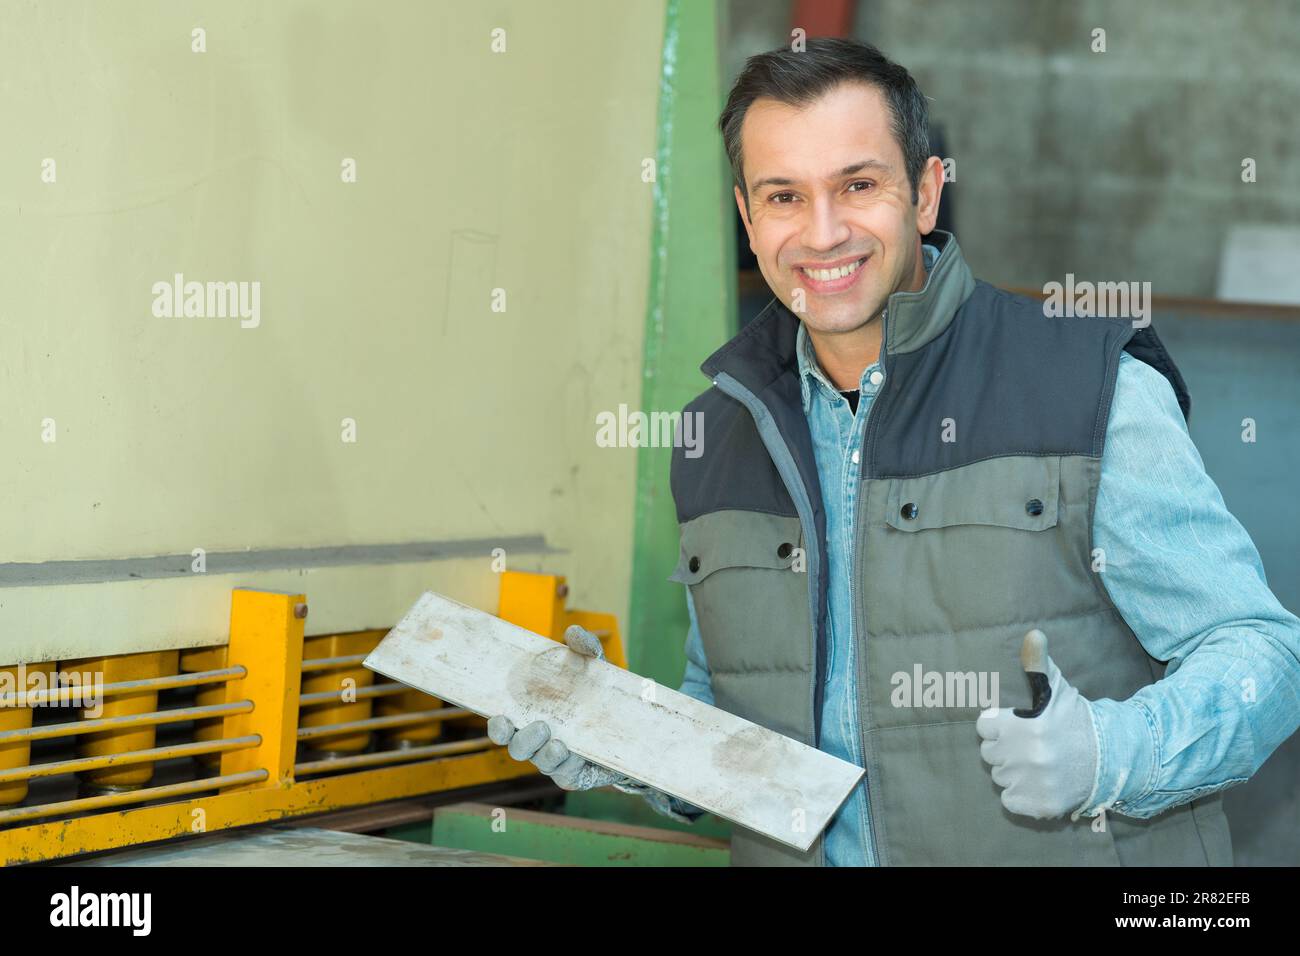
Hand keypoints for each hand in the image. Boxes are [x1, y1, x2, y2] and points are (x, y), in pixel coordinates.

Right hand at [486, 624, 624, 790]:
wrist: (632, 723)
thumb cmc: (599, 692)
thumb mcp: (594, 667)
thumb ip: (583, 648)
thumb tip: (572, 633)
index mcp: (532, 715)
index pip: (505, 725)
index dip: (497, 725)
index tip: (500, 716)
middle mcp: (539, 740)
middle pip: (517, 748)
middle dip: (521, 740)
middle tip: (539, 726)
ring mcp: (557, 759)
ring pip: (541, 763)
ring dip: (545, 753)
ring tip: (559, 743)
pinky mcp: (576, 773)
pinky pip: (566, 774)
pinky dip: (567, 765)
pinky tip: (574, 754)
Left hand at [976, 630, 1098, 819]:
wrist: (1113, 759)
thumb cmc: (1078, 722)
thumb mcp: (1057, 690)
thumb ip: (1038, 663)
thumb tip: (1033, 634)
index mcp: (1022, 727)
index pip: (984, 727)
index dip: (997, 725)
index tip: (1015, 725)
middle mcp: (1024, 757)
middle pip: (989, 753)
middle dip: (1005, 748)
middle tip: (1028, 745)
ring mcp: (1032, 783)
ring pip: (1000, 777)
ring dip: (1013, 772)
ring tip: (1037, 763)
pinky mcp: (1040, 805)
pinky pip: (1010, 800)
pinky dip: (1020, 795)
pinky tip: (1038, 782)